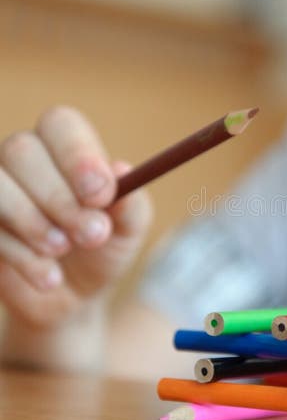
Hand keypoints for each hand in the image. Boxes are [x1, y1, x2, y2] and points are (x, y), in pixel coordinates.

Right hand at [0, 106, 152, 329]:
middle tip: (93, 234)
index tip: (101, 194)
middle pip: (21, 150)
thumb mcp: (128, 231)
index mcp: (64, 146)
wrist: (74, 296)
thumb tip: (121, 170)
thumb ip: (131, 204)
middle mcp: (22, 158)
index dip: (78, 155)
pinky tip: (49, 277)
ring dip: (33, 223)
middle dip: (59, 197)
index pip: (59, 124)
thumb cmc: (103, 248)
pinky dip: (22, 256)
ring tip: (63, 251)